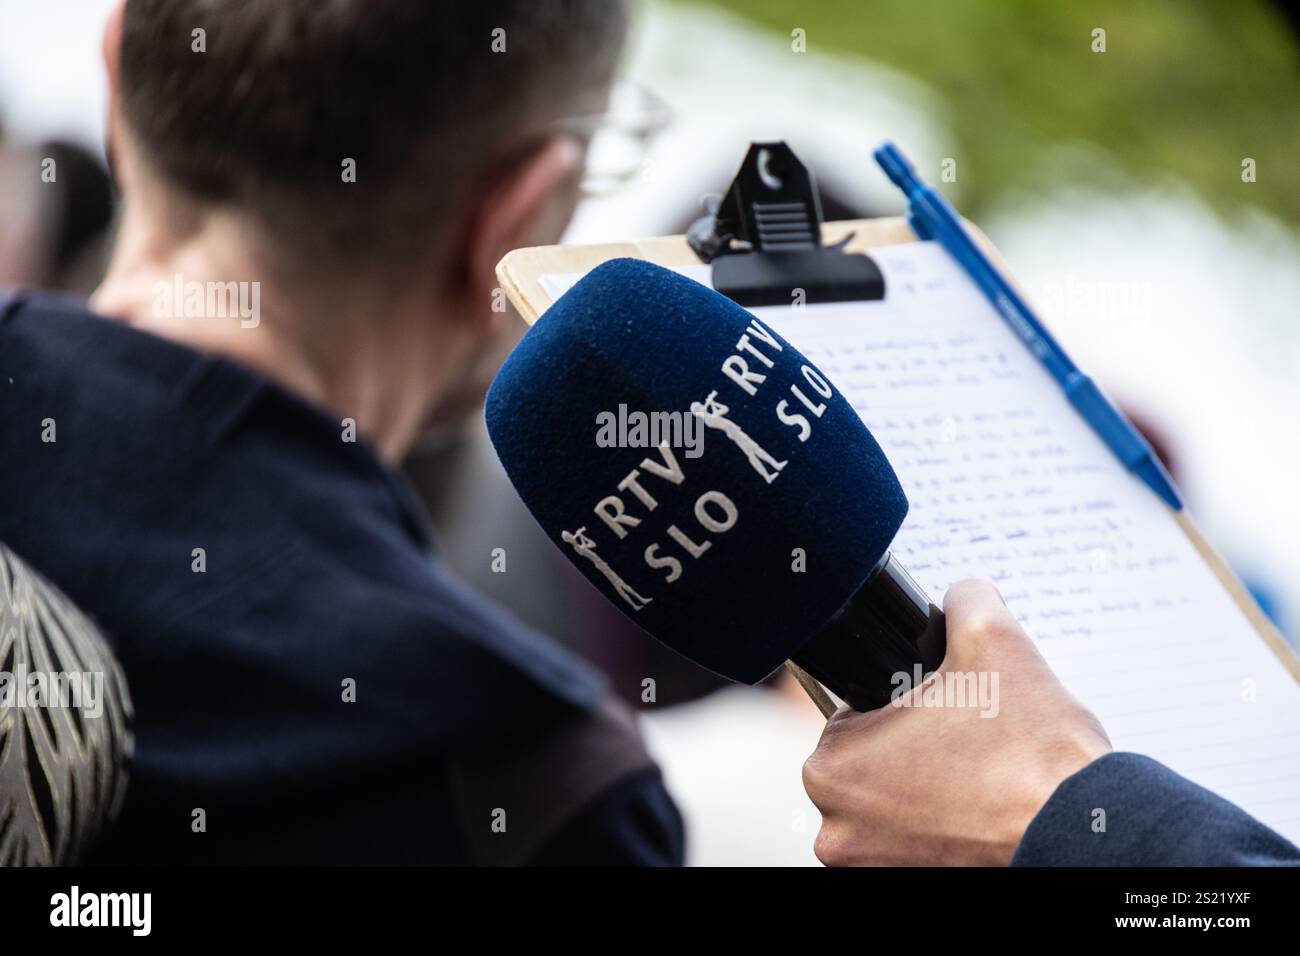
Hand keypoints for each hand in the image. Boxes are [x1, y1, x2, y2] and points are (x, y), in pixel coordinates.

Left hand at [802, 578, 1111, 865]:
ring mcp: (866, 869)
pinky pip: (909, 845)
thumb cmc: (1033, 753)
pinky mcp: (903, 889)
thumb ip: (964, 597)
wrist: (1084, 835)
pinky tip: (975, 811)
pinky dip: (937, 829)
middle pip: (869, 765)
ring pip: (890, 807)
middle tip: (965, 744)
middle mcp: (835, 828)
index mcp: (831, 765)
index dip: (902, 707)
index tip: (942, 714)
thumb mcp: (994, 638)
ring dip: (922, 792)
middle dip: (912, 751)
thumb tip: (961, 592)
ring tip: (974, 778)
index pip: (854, 716)